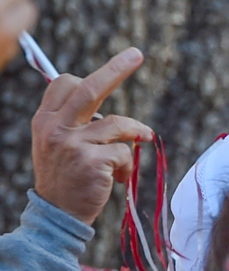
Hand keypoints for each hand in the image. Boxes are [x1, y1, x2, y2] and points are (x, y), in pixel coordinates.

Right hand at [32, 49, 151, 225]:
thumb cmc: (66, 177)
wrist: (57, 216)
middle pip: (89, 89)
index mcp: (45, 121)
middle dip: (115, 69)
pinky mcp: (91, 162)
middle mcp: (55, 129)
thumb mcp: (57, 144)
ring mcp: (72, 145)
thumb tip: (98, 90)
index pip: (64, 84)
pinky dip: (128, 164)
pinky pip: (125, 151)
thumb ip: (73, 121)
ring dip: (136, 134)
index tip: (113, 67)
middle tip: (137, 53)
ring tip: (141, 143)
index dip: (89, 76)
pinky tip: (119, 177)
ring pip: (118, 124)